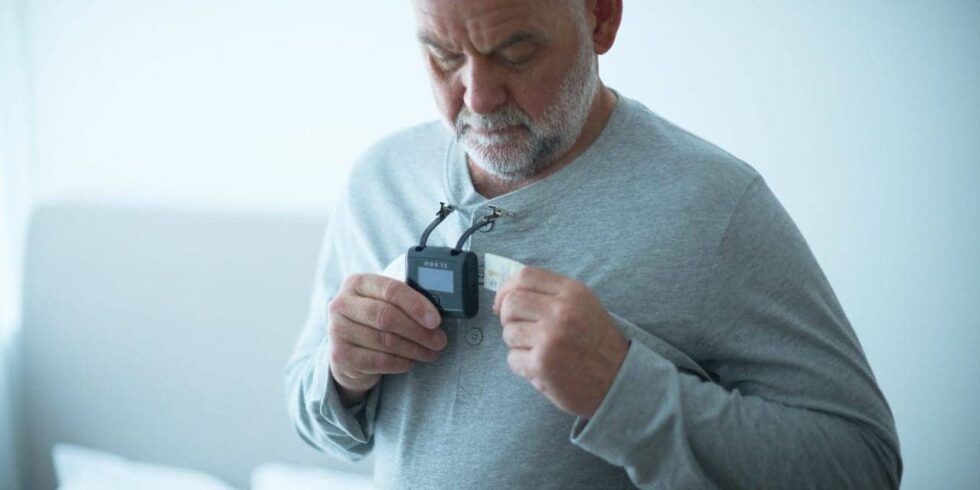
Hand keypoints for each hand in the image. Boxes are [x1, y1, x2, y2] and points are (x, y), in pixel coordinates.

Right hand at [327, 274, 446, 403]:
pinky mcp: (340, 355)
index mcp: (357, 283)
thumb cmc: (374, 323)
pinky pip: (378, 361)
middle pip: (387, 316)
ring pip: (385, 341)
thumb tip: (438, 314)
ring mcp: (337, 330)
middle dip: (419, 331)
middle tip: (439, 340)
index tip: (436, 320)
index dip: (417, 305)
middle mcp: (341, 304)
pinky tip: (409, 362)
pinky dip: (400, 363)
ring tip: (430, 353)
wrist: (348, 352)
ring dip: (414, 349)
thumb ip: (405, 302)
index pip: (391, 290)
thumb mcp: (386, 304)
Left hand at [494, 267, 629, 418]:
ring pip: (508, 332)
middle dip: (507, 319)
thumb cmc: (596, 344)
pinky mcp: (542, 363)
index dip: (506, 289)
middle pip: (511, 303)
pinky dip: (523, 366)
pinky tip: (542, 368)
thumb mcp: (583, 306)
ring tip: (539, 352)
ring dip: (517, 345)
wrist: (619, 380)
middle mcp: (562, 311)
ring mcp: (550, 337)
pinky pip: (512, 358)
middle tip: (520, 331)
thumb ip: (551, 294)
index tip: (502, 304)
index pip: (524, 276)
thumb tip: (509, 293)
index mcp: (572, 292)